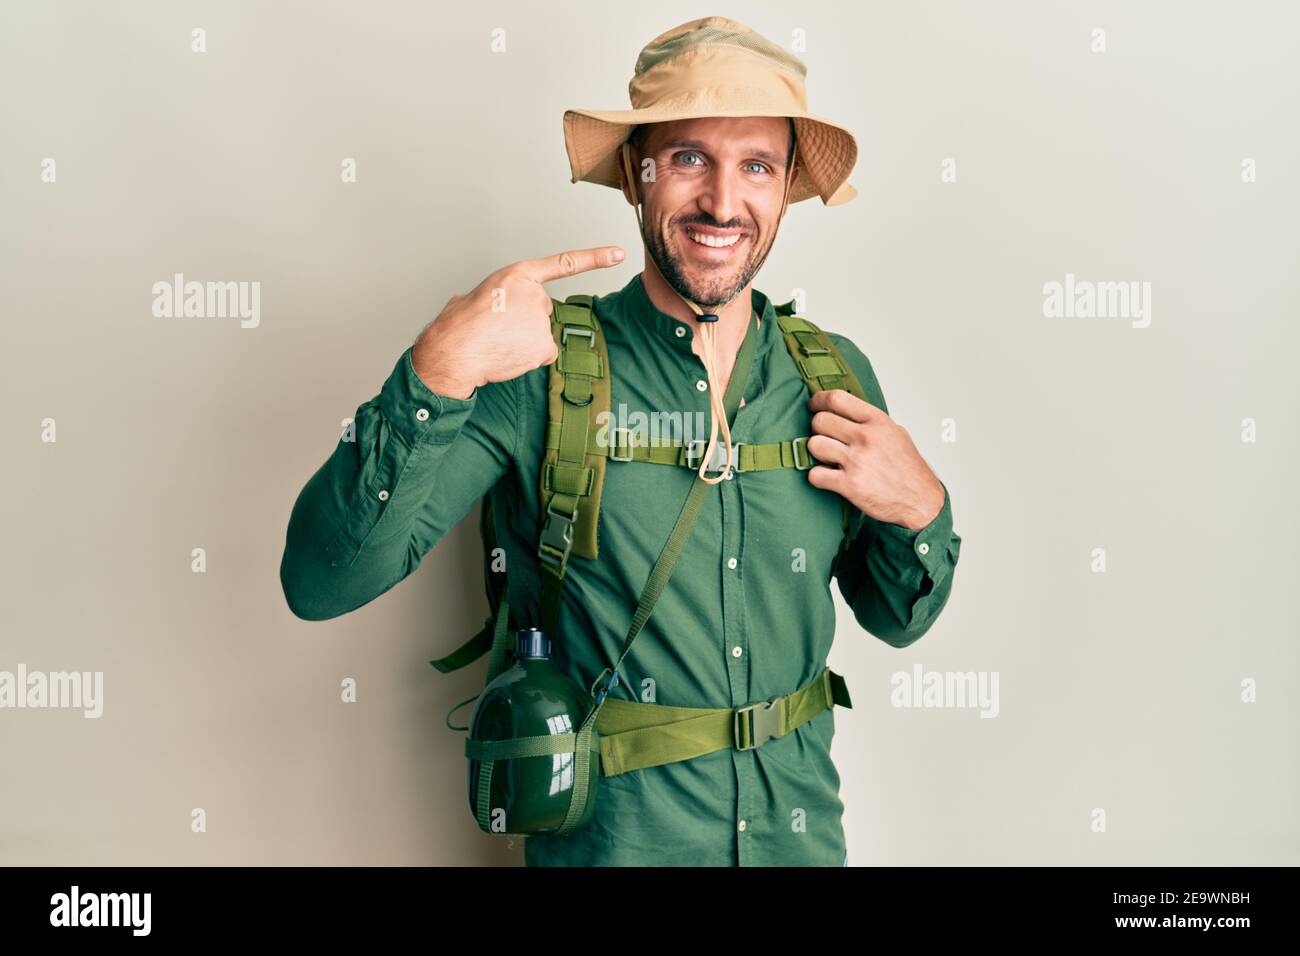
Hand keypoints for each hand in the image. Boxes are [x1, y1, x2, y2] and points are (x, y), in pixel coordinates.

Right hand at [412, 245, 625, 397]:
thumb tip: (490, 307)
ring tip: (499, 343)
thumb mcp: (472, 296)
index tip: (617, 254)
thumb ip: (494, 297)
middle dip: (524, 322)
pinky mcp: (545, 344)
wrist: (454, 351)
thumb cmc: (458, 326)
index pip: (564, 263)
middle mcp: (535, 295)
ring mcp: (542, 320)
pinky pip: (542, 354)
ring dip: (524, 341)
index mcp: (516, 276)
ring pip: (541, 335)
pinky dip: (527, 358)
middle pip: (542, 311)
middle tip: (499, 330)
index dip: (595, 258)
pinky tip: (508, 355)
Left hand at [805, 389, 944, 531]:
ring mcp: (857, 461)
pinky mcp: (849, 484)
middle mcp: (866, 438)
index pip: (837, 399)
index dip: (818, 400)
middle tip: (824, 438)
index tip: (814, 406)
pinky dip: (817, 477)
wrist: (921, 500)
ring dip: (817, 453)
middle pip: (820, 421)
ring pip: (814, 445)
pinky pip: (815, 474)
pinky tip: (828, 478)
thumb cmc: (909, 470)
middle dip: (818, 430)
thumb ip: (871, 422)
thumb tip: (848, 413)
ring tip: (828, 459)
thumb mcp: (896, 434)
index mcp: (877, 422)